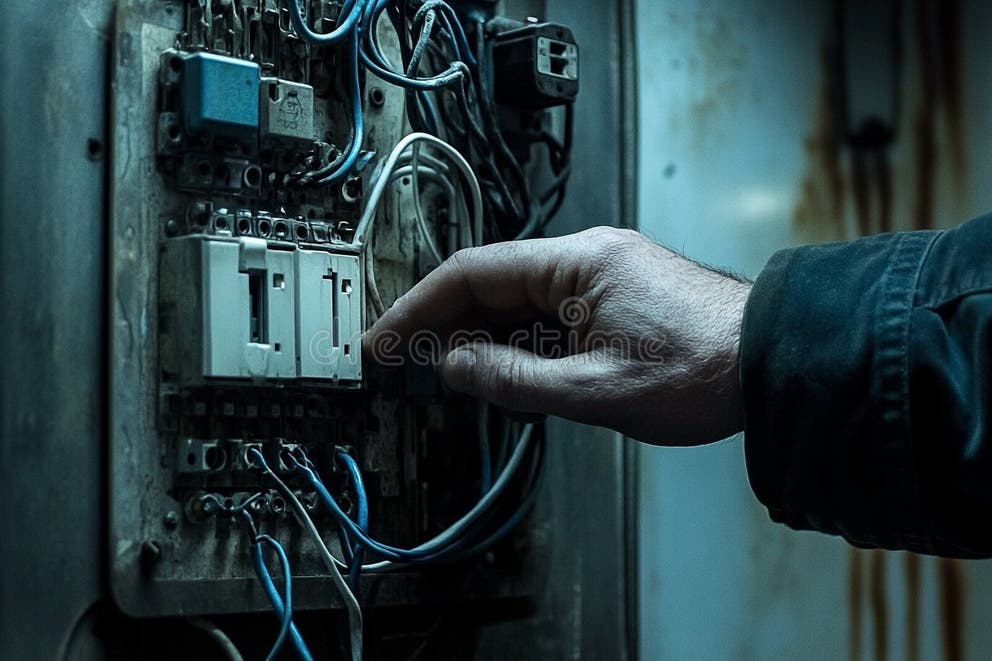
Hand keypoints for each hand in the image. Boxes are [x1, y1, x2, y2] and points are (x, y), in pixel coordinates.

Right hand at [364, 226, 750, 444]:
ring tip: (459, 381)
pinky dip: (524, 345)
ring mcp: (603, 278)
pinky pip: (552, 316)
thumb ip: (514, 379)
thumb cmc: (705, 368)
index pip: (473, 273)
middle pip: (493, 286)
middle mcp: (587, 259)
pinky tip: (510, 376)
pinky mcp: (616, 300)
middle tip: (412, 366)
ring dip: (487, 341)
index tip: (386, 337)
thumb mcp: (595, 388)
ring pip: (521, 305)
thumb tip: (455, 368)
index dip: (419, 306)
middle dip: (448, 327)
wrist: (778, 364)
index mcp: (578, 262)